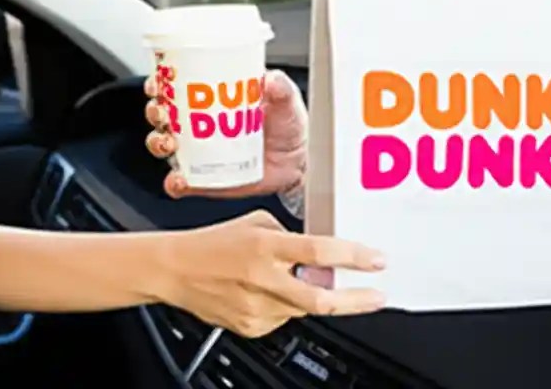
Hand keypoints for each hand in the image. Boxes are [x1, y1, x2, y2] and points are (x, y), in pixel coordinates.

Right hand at [144, 69, 306, 199]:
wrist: (298, 163)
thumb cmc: (288, 126)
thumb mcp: (287, 102)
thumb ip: (282, 89)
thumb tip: (272, 80)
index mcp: (211, 97)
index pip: (176, 84)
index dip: (160, 82)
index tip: (159, 82)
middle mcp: (199, 123)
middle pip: (162, 113)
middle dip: (155, 112)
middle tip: (164, 114)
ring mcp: (198, 152)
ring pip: (163, 145)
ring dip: (158, 142)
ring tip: (170, 144)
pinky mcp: (203, 179)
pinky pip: (179, 182)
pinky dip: (174, 182)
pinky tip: (180, 179)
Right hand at [157, 210, 385, 337]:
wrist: (174, 270)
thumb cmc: (213, 243)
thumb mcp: (256, 224)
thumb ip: (290, 237)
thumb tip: (321, 251)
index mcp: (265, 246)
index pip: (319, 251)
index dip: (353, 257)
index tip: (376, 260)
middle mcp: (262, 278)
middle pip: (321, 299)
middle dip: (356, 301)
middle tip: (376, 296)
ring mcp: (256, 307)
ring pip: (303, 309)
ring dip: (309, 296)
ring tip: (286, 280)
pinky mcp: (251, 327)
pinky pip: (283, 319)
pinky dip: (285, 305)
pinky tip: (263, 291)